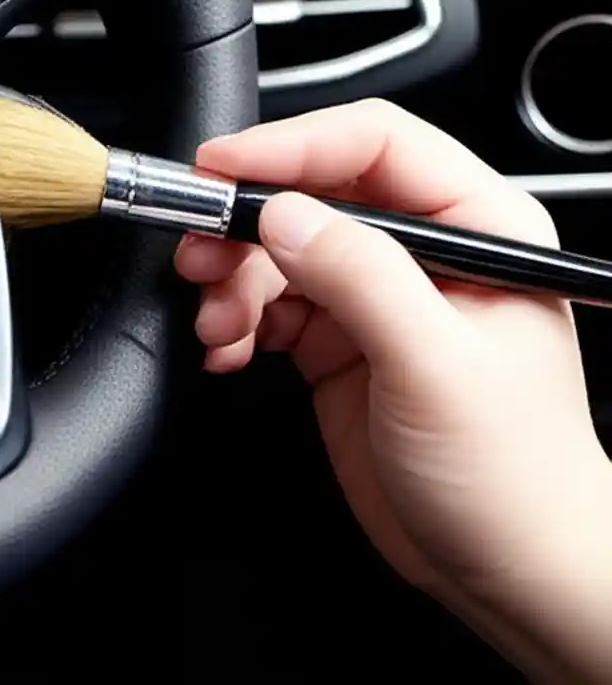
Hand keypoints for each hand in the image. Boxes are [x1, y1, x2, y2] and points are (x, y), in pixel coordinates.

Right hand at [175, 99, 611, 680]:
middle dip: (245, 222)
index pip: (374, 145)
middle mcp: (421, 253)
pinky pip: (265, 306)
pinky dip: (234, 323)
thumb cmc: (512, 473)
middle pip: (311, 194)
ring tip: (217, 325)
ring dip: (231, 281)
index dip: (291, 146)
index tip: (221, 168)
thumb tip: (285, 216)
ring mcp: (374, 299)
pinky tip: (228, 350)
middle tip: (198, 254)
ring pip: (278, 251)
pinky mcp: (336, 344)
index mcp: (476, 228)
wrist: (503, 566)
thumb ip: (360, 277)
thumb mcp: (436, 365)